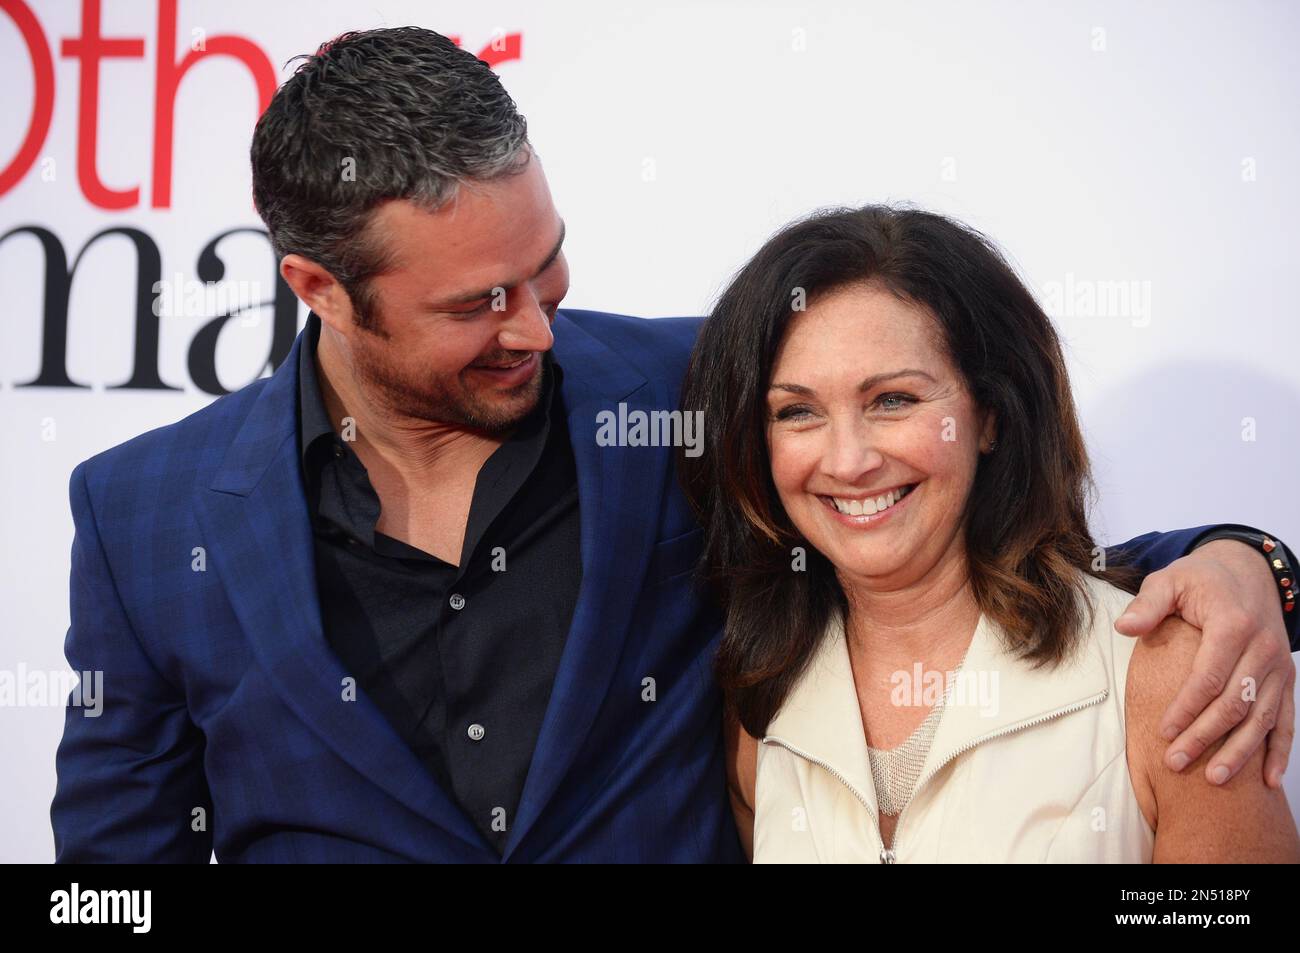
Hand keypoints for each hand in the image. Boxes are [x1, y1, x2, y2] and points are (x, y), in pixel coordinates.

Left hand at [1113, 539, 1294, 787]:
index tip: (1163, 732)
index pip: (1208, 677)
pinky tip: (1268, 781)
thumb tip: (1125, 627)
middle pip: (1234, 703)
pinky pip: (1286, 718)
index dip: (1186, 708)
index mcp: (1232, 625)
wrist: (1247, 570)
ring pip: (1262, 717)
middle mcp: (1263, 648)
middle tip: (1175, 763)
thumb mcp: (1169, 580)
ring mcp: (1279, 666)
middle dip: (1205, 737)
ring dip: (1240, 752)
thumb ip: (1147, 604)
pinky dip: (1279, 751)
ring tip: (1214, 779)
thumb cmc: (1201, 579)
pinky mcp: (1286, 678)